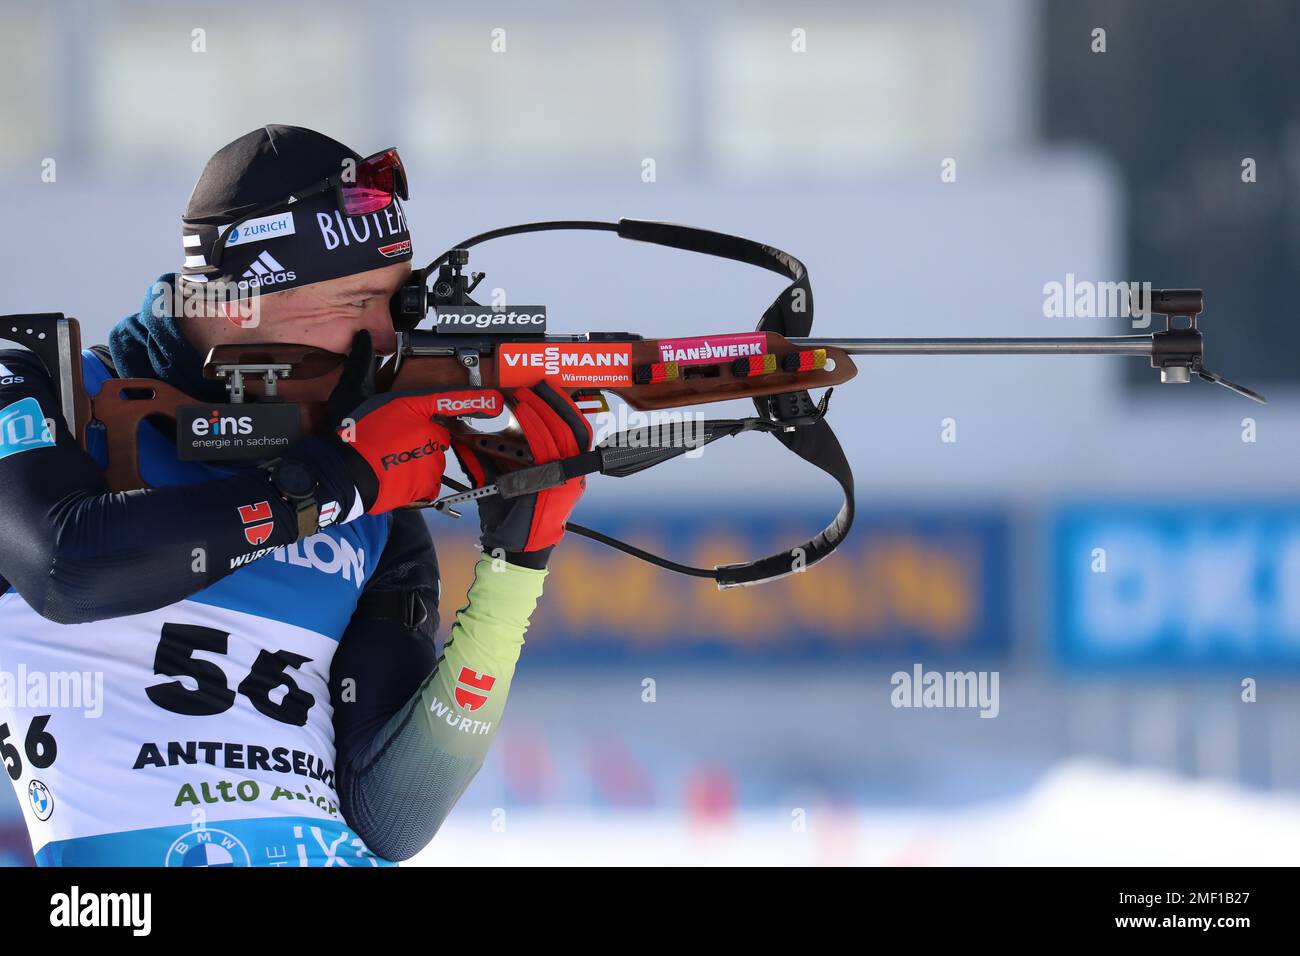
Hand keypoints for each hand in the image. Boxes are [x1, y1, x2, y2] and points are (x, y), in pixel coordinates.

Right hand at [284, 330, 504, 515]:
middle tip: (387, 442)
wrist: (340, 475)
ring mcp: (431, 460)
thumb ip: (363, 364)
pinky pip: (428, 481)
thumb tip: (364, 338)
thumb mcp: (351, 392)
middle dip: (415, 436)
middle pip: (433, 432)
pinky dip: (414, 481)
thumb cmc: (347, 434)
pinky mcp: (427, 484)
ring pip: (431, 457)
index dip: (476, 399)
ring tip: (386, 461)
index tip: (495, 401)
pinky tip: (393, 476)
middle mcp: (428, 432)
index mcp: (413, 407)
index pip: (451, 399)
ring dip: (414, 459)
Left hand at [452, 381, 591, 567]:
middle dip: (553, 399)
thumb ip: (490, 453)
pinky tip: (519, 413)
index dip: (560, 404)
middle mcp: (570, 472)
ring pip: (562, 432)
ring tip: (522, 393)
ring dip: (541, 408)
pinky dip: (533, 426)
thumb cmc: (508, 515)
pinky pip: (547, 448)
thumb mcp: (501, 476)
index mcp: (563, 469)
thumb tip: (466, 429)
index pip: (572, 428)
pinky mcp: (555, 485)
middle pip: (572, 425)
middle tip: (533, 382)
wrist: (511, 549)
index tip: (542, 386)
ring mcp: (566, 479)